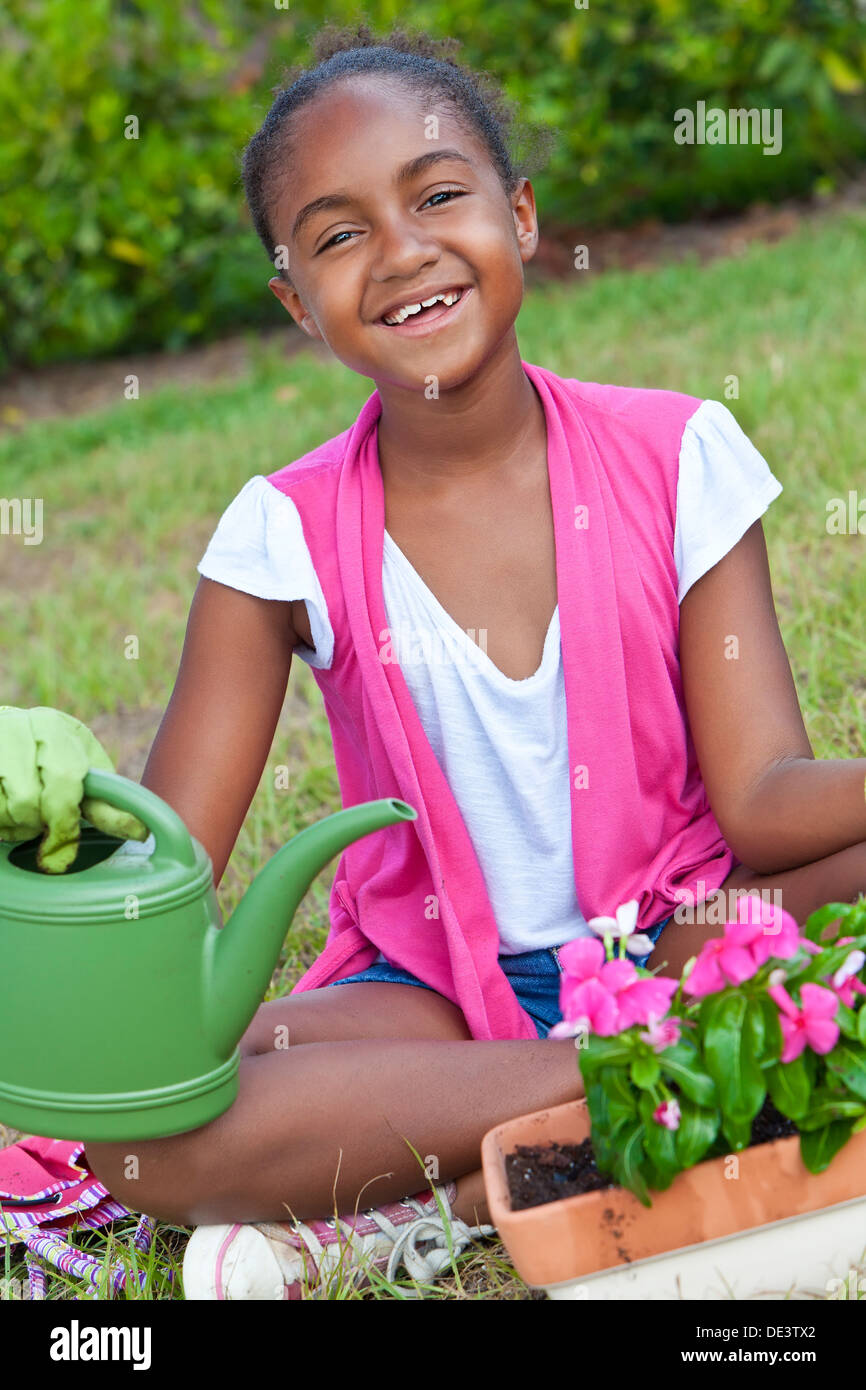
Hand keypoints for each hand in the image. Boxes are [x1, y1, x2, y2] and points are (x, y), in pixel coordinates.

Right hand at [0, 706, 148, 872]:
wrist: (4, 734)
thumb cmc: (52, 756)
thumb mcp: (84, 768)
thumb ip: (105, 800)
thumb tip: (139, 832)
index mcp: (51, 726)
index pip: (64, 779)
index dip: (65, 820)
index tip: (65, 843)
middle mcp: (15, 729)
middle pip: (28, 800)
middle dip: (38, 824)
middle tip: (44, 825)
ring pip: (2, 810)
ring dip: (14, 826)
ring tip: (23, 816)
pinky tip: (6, 814)